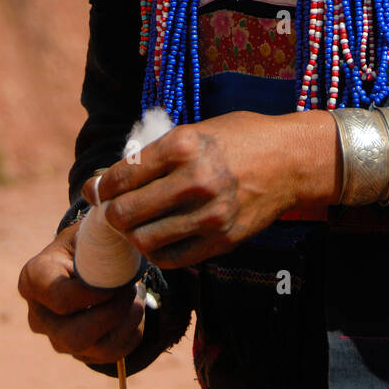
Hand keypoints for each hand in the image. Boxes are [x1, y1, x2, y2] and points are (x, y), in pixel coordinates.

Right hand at [18, 222, 144, 364]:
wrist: (86, 263)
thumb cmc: (86, 243)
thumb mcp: (88, 230)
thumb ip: (100, 230)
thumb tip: (122, 227)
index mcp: (34, 280)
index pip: (61, 299)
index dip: (96, 293)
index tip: (119, 278)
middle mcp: (38, 316)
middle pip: (74, 335)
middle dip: (112, 314)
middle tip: (130, 290)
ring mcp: (56, 338)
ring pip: (93, 349)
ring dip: (124, 324)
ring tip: (136, 298)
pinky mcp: (78, 352)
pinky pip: (109, 356)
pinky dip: (130, 335)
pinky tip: (134, 311)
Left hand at [87, 109, 339, 267]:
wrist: (291, 160)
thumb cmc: (241, 138)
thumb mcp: (197, 131)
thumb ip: (157, 154)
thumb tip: (109, 178)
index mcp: (184, 145)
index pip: (123, 176)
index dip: (101, 187)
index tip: (97, 191)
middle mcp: (195, 180)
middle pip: (127, 213)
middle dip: (111, 215)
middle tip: (112, 212)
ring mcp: (210, 215)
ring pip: (145, 241)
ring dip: (133, 236)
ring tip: (135, 227)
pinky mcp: (222, 240)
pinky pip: (173, 258)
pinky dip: (158, 252)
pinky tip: (159, 238)